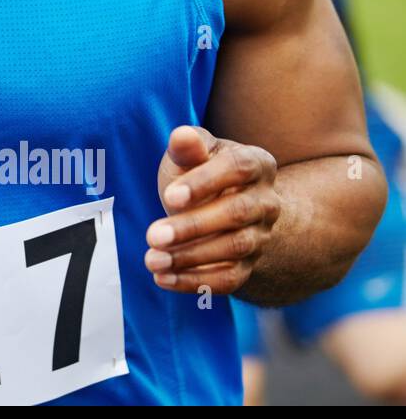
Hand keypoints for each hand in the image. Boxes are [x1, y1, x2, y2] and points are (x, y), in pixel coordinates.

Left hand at [145, 125, 279, 294]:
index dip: (205, 182)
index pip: (237, 169)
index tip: (170, 196)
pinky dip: (196, 281)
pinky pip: (230, 279)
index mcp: (256, 163)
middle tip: (153, 235)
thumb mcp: (192, 153)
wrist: (221, 203)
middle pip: (237, 213)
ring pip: (234, 249)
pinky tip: (163, 279)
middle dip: (193, 226)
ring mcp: (261, 235)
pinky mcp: (249, 265)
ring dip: (191, 257)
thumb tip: (181, 136)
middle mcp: (266, 201)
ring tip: (152, 260)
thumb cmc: (199, 170)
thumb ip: (188, 145)